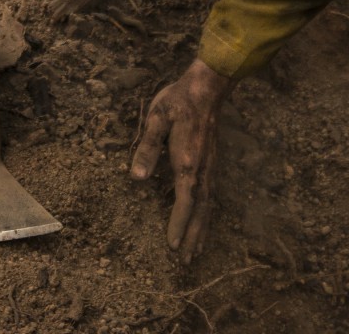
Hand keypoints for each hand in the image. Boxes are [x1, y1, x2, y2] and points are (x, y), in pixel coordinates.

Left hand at [131, 59, 232, 261]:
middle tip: (187, 261)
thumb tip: (136, 177)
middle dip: (193, 236)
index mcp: (187, 161)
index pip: (184, 200)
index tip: (174, 247)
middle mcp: (202, 169)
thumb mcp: (156, 118)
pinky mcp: (212, 162)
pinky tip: (204, 220)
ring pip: (209, 205)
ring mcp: (210, 166)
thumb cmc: (178, 101)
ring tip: (197, 251)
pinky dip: (207, 214)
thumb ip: (147, 147)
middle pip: (200, 210)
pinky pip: (212, 195)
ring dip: (202, 229)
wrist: (207, 88)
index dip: (179, 225)